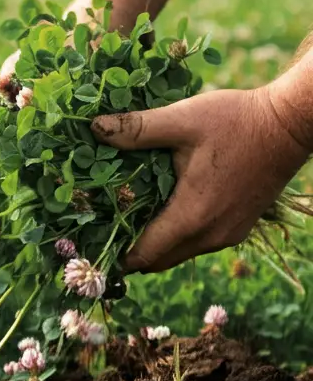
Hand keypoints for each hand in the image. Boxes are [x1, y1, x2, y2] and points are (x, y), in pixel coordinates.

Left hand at [91, 83, 311, 272]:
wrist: (290, 125)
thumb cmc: (236, 120)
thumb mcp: (182, 119)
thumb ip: (137, 128)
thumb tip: (93, 129)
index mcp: (192, 216)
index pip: (143, 255)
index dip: (114, 252)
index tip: (90, 240)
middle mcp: (210, 236)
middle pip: (158, 261)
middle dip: (129, 250)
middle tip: (102, 226)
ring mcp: (227, 235)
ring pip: (177, 254)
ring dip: (153, 243)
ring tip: (126, 216)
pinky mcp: (238, 228)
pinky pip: (196, 244)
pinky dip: (175, 236)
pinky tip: (160, 209)